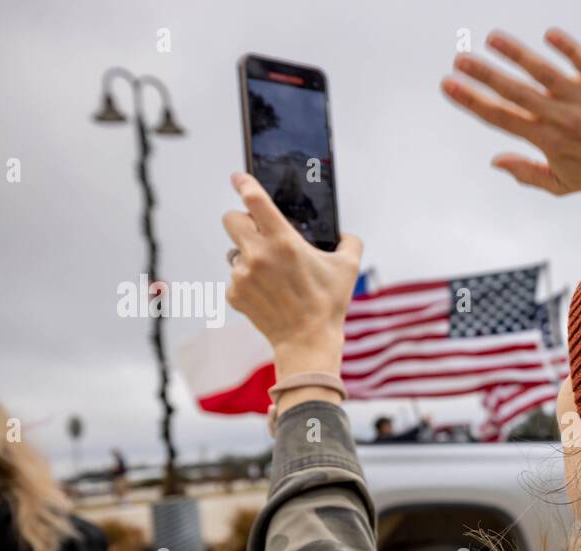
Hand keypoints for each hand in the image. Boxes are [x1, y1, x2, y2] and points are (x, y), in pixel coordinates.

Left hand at [222, 173, 361, 395]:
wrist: (307, 341)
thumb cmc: (329, 303)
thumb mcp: (348, 268)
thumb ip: (349, 242)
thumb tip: (344, 234)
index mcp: (283, 241)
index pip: (254, 200)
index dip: (244, 183)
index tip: (239, 178)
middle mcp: (257, 254)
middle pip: (231, 219)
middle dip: (242, 221)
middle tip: (257, 232)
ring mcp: (242, 275)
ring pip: (234, 251)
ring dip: (248, 256)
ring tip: (271, 275)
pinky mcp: (234, 293)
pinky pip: (235, 277)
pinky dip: (248, 282)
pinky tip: (268, 294)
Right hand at [442, 28, 580, 202]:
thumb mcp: (560, 184)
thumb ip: (525, 172)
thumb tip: (494, 160)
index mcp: (546, 140)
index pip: (501, 118)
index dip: (472, 102)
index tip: (449, 86)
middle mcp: (561, 117)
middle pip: (515, 92)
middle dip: (484, 76)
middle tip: (459, 60)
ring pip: (544, 71)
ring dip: (516, 54)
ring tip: (492, 39)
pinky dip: (566, 47)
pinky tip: (548, 35)